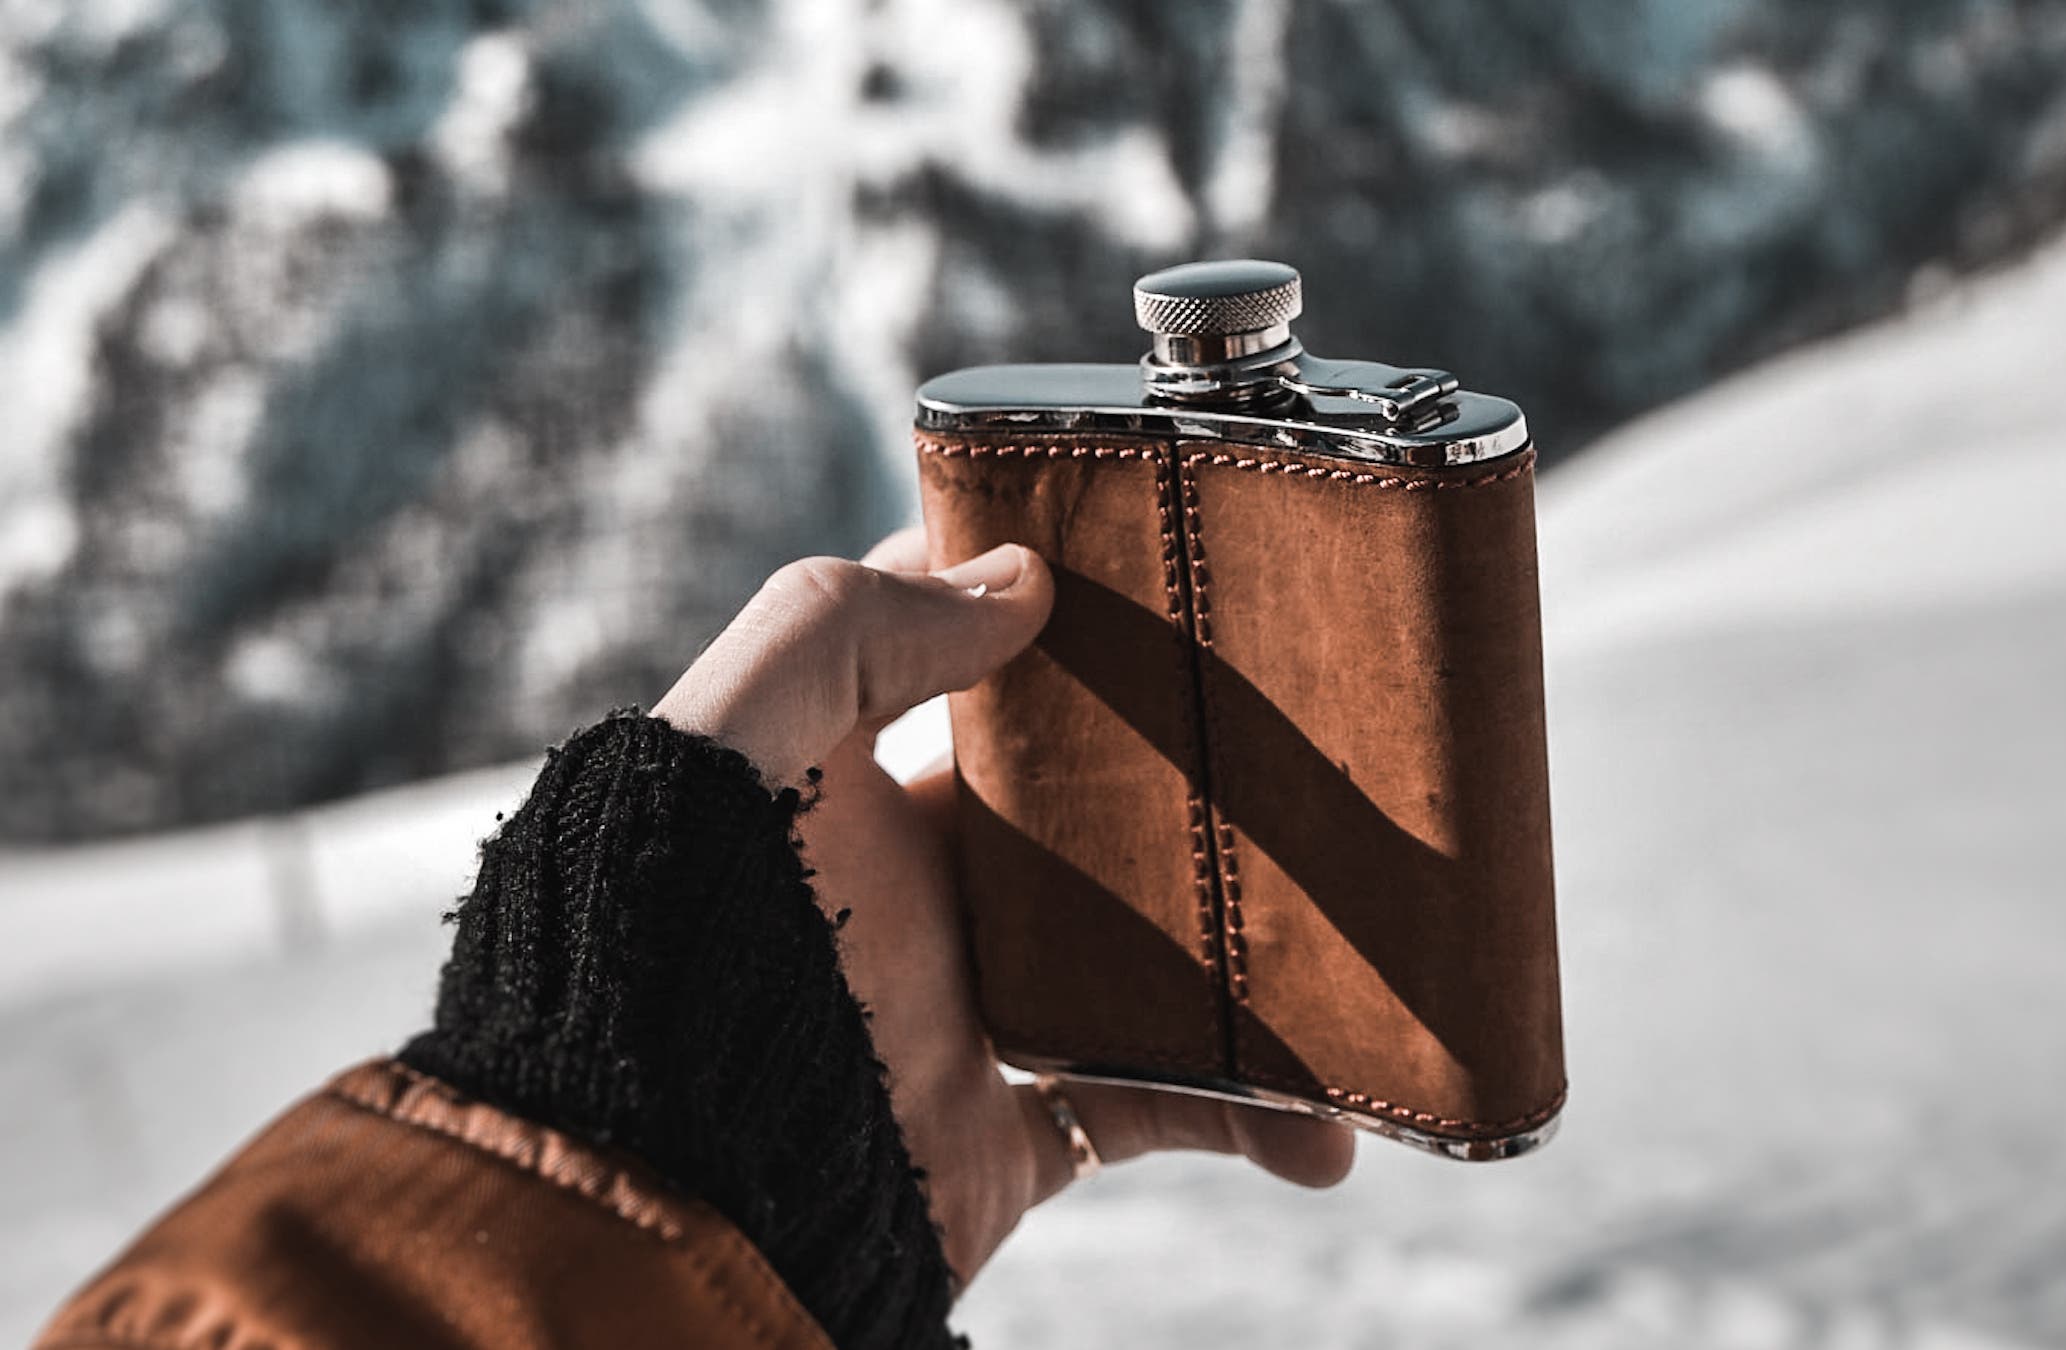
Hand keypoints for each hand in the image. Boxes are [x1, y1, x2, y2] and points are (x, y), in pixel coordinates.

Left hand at [652, 528, 1354, 1285]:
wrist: (670, 1189)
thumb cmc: (676, 935)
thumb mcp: (735, 736)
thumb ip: (843, 625)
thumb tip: (1017, 579)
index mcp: (854, 783)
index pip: (960, 663)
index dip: (1051, 604)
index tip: (1171, 566)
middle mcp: (918, 890)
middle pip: (1084, 806)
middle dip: (1192, 778)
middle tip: (1312, 741)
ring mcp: (966, 1010)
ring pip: (1143, 955)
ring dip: (1251, 955)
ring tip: (1360, 938)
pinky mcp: (1000, 1132)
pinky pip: (1151, 1111)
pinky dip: (1246, 1120)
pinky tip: (1326, 1133)